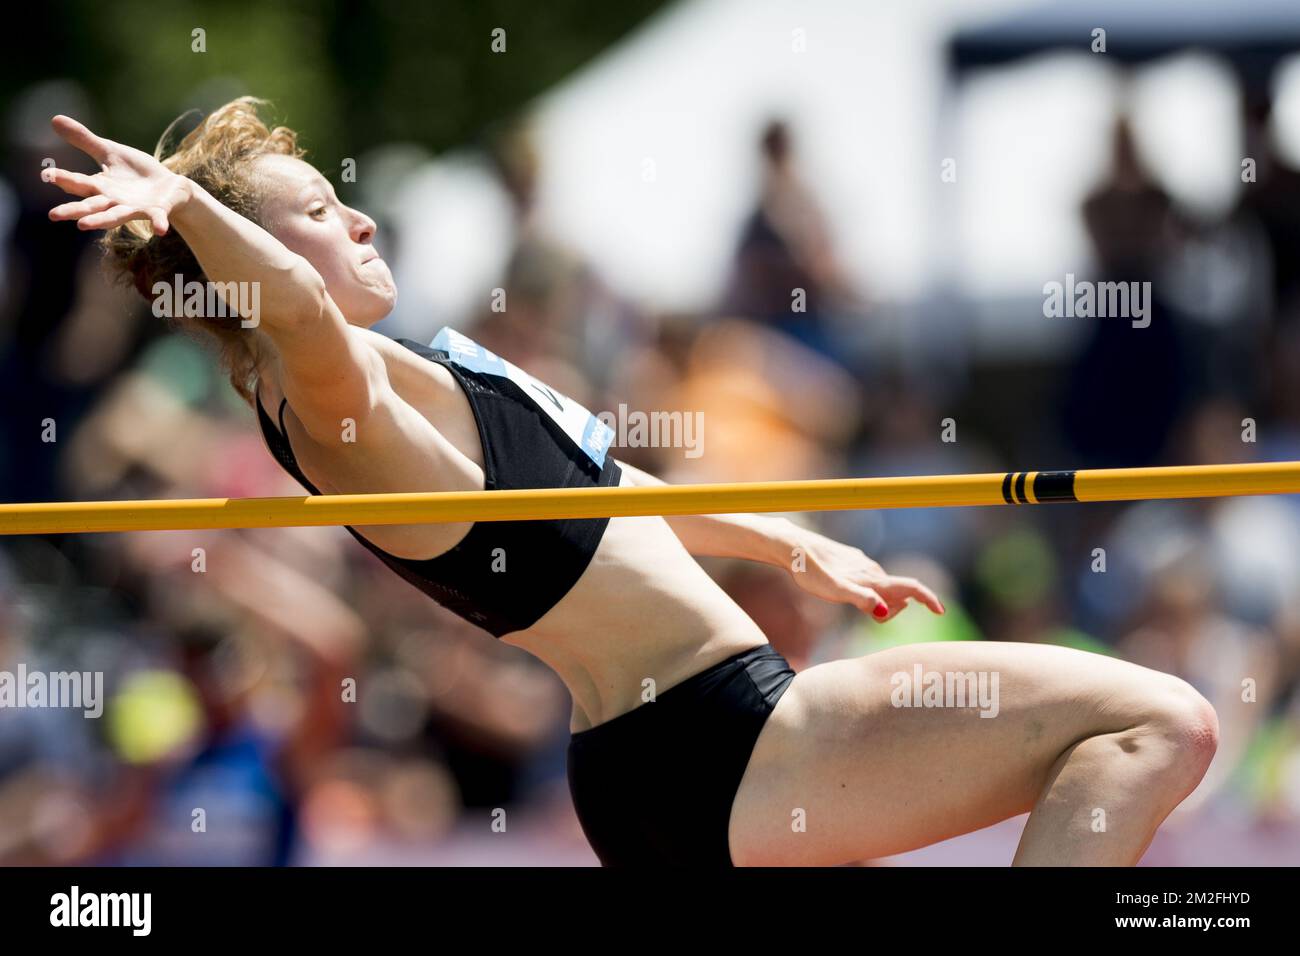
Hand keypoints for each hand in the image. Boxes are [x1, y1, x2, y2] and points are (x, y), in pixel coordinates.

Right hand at [42, 114, 191, 236]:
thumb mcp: (110, 152)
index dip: (64, 179)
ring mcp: (135, 208)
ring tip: (83, 226)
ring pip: (115, 216)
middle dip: (74, 210)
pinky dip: (159, 223)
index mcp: (101, 187)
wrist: (169, 186)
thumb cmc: (136, 172)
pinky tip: (160, 230)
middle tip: (53, 215)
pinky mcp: (157, 211)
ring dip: (101, 221)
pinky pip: (157, 218)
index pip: (79, 183)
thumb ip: (84, 140)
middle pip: (91, 206)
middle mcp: (114, 201)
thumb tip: (54, 119)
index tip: (46, 175)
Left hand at [786, 527, 944, 621]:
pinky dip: (868, 593)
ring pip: (882, 588)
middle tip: (868, 617)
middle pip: (897, 594)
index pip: (910, 587)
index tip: (941, 611)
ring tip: (851, 605)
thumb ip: (862, 600)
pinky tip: (846, 592)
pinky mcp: (851, 562)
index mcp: (872, 579)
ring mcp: (862, 564)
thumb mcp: (835, 591)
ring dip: (879, 602)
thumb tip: (885, 610)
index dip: (929, 599)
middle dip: (893, 610)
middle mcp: (871, 569)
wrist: (793, 547)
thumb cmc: (811, 572)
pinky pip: (869, 581)